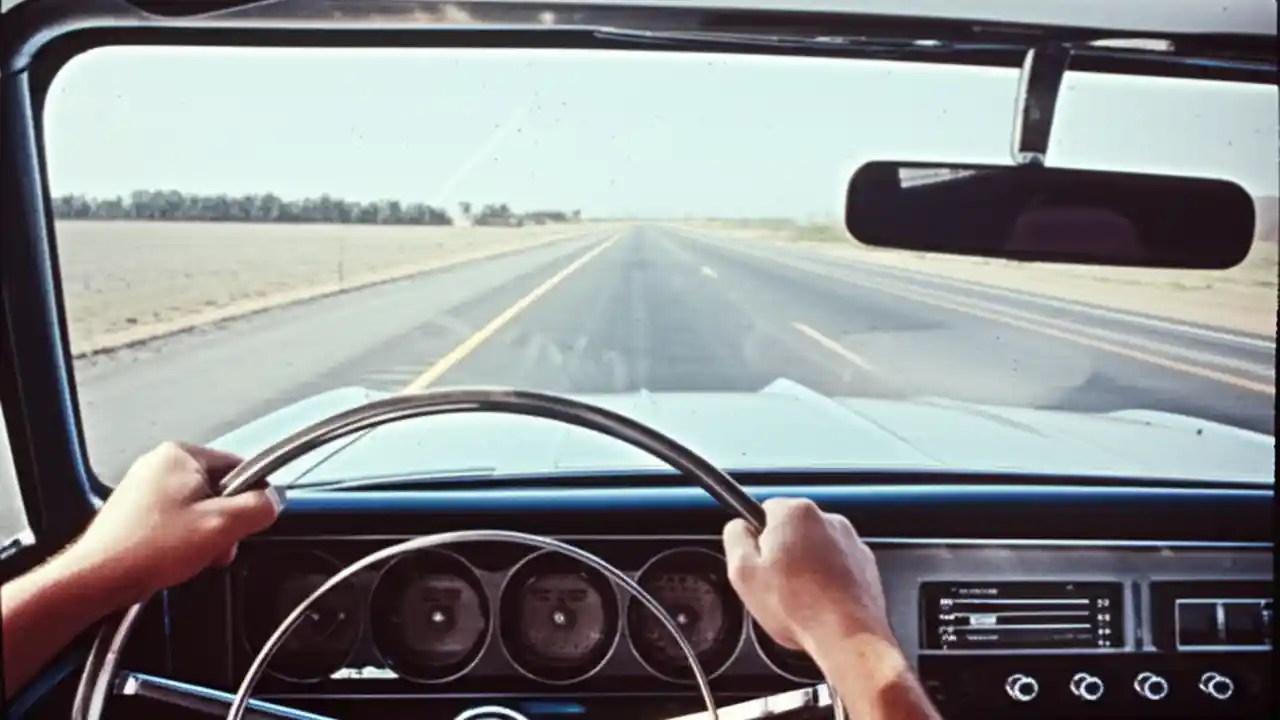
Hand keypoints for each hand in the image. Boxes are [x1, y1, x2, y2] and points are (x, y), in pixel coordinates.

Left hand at [60, 442, 281, 604]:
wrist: (97, 579)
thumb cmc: (149, 549)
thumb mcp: (223, 526)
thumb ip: (259, 508)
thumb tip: (274, 500)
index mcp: (180, 454)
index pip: (239, 467)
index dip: (250, 499)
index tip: (246, 523)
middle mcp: (158, 465)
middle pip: (218, 491)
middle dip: (224, 524)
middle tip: (215, 546)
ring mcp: (143, 488)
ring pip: (197, 510)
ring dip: (204, 536)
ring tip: (190, 556)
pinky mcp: (134, 513)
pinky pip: (175, 522)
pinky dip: (181, 541)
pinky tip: (173, 559)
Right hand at [722, 497, 890, 652]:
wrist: (848, 637)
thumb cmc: (799, 608)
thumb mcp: (742, 572)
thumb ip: (734, 537)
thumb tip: (738, 527)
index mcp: (794, 512)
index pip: (763, 512)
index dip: (757, 541)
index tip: (759, 563)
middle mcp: (827, 518)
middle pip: (791, 529)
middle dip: (782, 553)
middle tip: (777, 585)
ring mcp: (850, 540)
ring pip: (815, 547)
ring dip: (806, 567)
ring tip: (801, 598)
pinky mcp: (865, 562)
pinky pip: (836, 564)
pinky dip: (828, 578)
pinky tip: (820, 601)